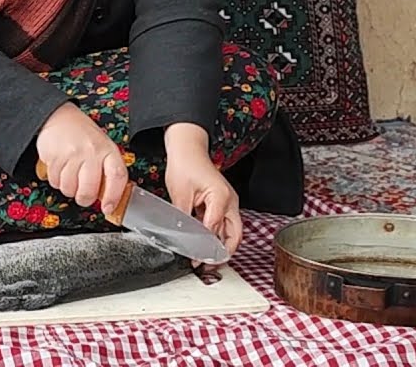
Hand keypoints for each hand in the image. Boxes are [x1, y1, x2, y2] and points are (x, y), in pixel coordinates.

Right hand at [35, 102, 128, 218]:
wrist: (59, 117)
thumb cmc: (83, 135)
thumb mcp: (102, 148)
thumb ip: (106, 170)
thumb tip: (107, 198)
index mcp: (108, 150)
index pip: (117, 176)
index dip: (113, 196)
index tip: (108, 207)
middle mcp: (91, 151)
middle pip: (89, 190)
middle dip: (85, 198)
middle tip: (84, 195)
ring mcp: (72, 154)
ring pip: (69, 189)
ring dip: (69, 189)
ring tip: (71, 176)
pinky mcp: (54, 157)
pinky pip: (55, 182)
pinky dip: (57, 181)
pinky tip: (61, 169)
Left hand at [163, 123, 241, 263]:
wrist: (187, 149)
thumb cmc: (186, 165)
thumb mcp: (181, 195)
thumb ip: (184, 219)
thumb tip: (183, 238)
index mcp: (221, 198)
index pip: (215, 231)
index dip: (205, 248)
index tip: (196, 260)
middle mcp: (230, 201)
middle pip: (234, 235)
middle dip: (223, 253)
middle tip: (209, 266)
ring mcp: (228, 203)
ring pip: (231, 231)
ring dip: (221, 246)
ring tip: (208, 260)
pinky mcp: (223, 203)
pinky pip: (224, 224)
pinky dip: (218, 236)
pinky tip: (206, 245)